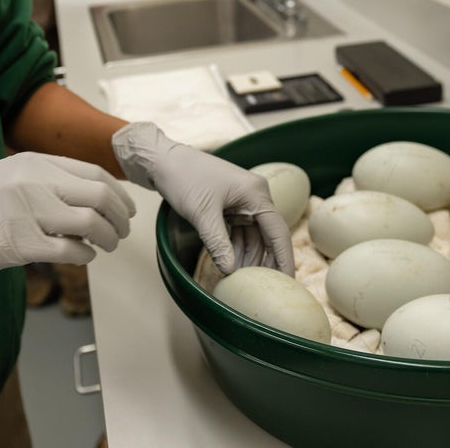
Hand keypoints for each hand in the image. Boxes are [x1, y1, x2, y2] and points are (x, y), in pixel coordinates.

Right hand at [0, 153, 136, 289]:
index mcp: (35, 163)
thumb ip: (45, 179)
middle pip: (100, 195)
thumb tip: (83, 195)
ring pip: (91, 222)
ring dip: (108, 237)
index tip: (126, 207)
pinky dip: (85, 254)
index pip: (94, 172)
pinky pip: (70, 249)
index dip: (118, 192)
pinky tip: (83, 256)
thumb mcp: (8, 174)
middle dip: (120, 216)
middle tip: (122, 230)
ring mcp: (30, 212)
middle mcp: (37, 183)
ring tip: (106, 245)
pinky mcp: (21, 244)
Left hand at [112, 122, 293, 275]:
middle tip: (263, 289)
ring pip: (253, 235)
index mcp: (256, 193)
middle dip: (264, 262)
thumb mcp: (202, 214)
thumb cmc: (184, 178)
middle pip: (267, 236)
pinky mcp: (230, 204)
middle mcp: (255, 196)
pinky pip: (240, 230)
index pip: (278, 232)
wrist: (162, 160)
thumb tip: (231, 272)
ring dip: (248, 257)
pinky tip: (232, 265)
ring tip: (244, 282)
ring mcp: (243, 200)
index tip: (286, 284)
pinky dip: (236, 247)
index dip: (283, 259)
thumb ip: (218, 244)